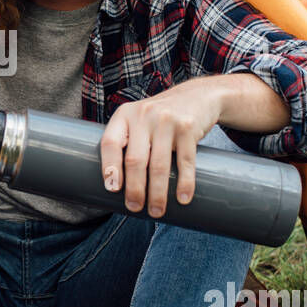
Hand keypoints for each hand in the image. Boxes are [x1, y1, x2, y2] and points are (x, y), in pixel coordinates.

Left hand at [99, 81, 223, 217]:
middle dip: (134, 189)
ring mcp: (167, 120)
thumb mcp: (139, 120)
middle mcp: (143, 115)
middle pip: (135, 160)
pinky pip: (185, 161)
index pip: (110, 143)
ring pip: (159, 165)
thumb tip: (115, 184)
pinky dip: (184, 183)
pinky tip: (182, 198)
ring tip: (156, 211)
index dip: (109, 167)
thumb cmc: (160, 117)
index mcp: (124, 115)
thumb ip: (127, 142)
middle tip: (135, 208)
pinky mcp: (188, 127)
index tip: (112, 189)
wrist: (197, 96)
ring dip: (157, 193)